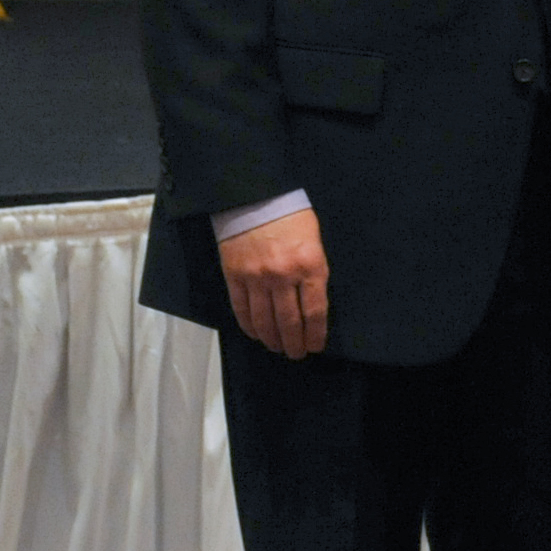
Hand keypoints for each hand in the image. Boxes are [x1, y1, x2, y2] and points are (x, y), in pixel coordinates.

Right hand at [219, 206, 329, 358]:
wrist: (254, 196)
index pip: (315, 311)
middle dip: (295, 343)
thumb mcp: (315, 240)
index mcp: (310, 265)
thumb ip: (314, 270)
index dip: (316, 334)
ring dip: (272, 339)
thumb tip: (313, 302)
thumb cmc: (293, 215)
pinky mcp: (234, 278)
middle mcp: (283, 277)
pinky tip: (257, 334)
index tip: (316, 346)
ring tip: (278, 348)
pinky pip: (241, 310)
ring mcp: (256, 279)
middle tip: (297, 354)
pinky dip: (250, 327)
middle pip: (289, 322)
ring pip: (264, 321)